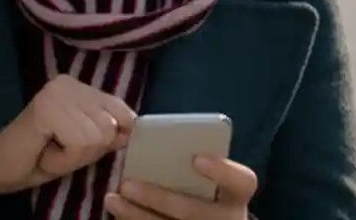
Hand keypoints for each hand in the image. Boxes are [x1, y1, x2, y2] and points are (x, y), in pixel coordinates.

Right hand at [0, 75, 134, 199]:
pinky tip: (45, 150)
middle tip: (59, 148)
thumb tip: (133, 127)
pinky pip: (80, 143)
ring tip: (52, 149)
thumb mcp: (85, 145)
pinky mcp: (48, 106)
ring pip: (98, 136)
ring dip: (76, 156)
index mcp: (81, 87)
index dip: (108, 137)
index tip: (74, 144)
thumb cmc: (41, 157)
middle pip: (112, 126)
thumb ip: (108, 133)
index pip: (122, 111)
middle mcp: (70, 82)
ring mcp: (58, 91)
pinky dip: (66, 158)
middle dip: (89, 150)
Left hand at [104, 155, 256, 218]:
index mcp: (236, 196)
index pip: (243, 182)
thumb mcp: (211, 182)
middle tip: (128, 184)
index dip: (222, 171)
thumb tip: (152, 142)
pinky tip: (118, 213)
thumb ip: (193, 167)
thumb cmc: (206, 195)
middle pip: (194, 213)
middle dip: (158, 199)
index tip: (196, 158)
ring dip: (136, 215)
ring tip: (112, 199)